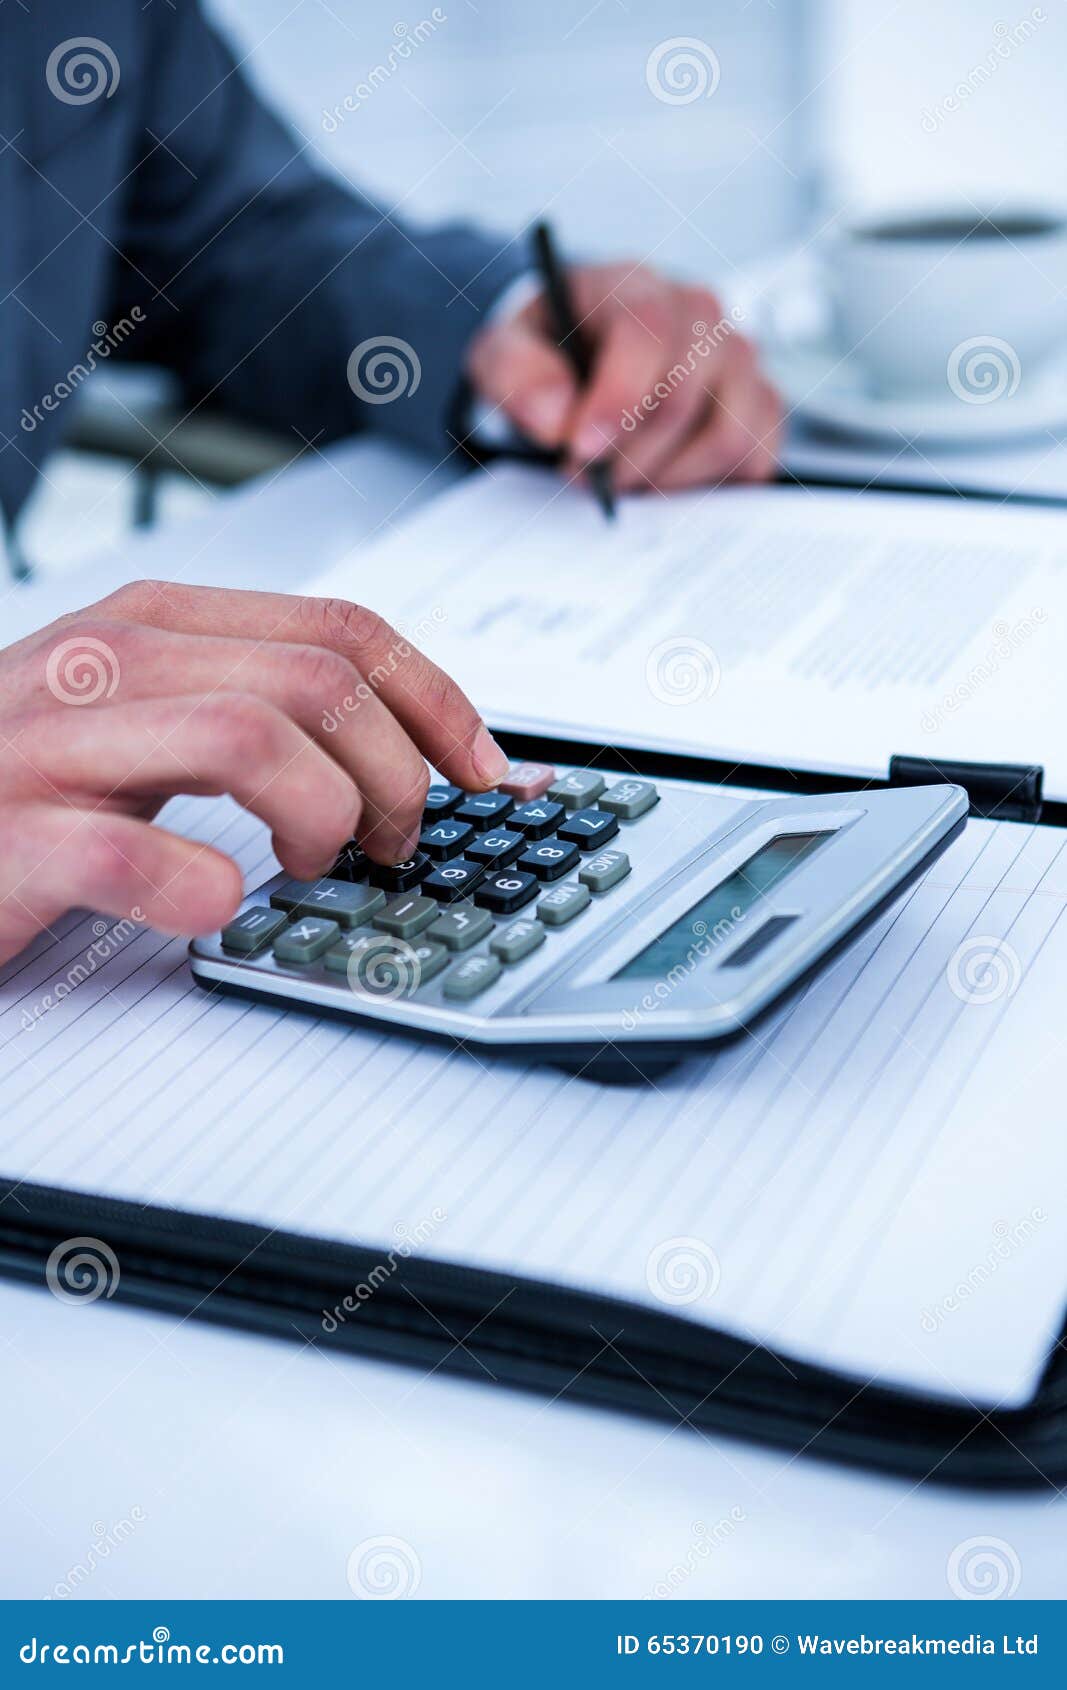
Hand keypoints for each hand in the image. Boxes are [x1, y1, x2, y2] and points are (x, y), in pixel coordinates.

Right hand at [0, 582, 509, 966]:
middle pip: (317, 682)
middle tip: (393, 843)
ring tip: (312, 869)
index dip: (440, 703)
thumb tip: (403, 750)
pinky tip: (212, 903)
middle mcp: (109, 664)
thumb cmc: (19, 783)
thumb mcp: (146, 718)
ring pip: (247, 738)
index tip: (488, 773)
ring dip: (320, 818)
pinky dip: (196, 886)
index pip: (342, 630)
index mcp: (156, 625)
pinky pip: (128, 852)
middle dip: (395, 774)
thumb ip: (256, 713)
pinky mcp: (8, 834)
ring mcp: (51, 745)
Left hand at [467, 260, 781, 492]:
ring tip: (622, 474)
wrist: (577, 360)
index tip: (581, 446)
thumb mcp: (503, 353)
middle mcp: (699, 313)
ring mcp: (737, 358)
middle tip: (585, 472)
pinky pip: (754, 457)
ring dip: (665, 477)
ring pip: (726, 435)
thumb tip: (557, 416)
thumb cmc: (548, 354)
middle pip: (684, 396)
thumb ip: (515, 373)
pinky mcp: (759, 404)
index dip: (618, 396)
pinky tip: (661, 476)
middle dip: (627, 454)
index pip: (648, 327)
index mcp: (633, 285)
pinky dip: (705, 484)